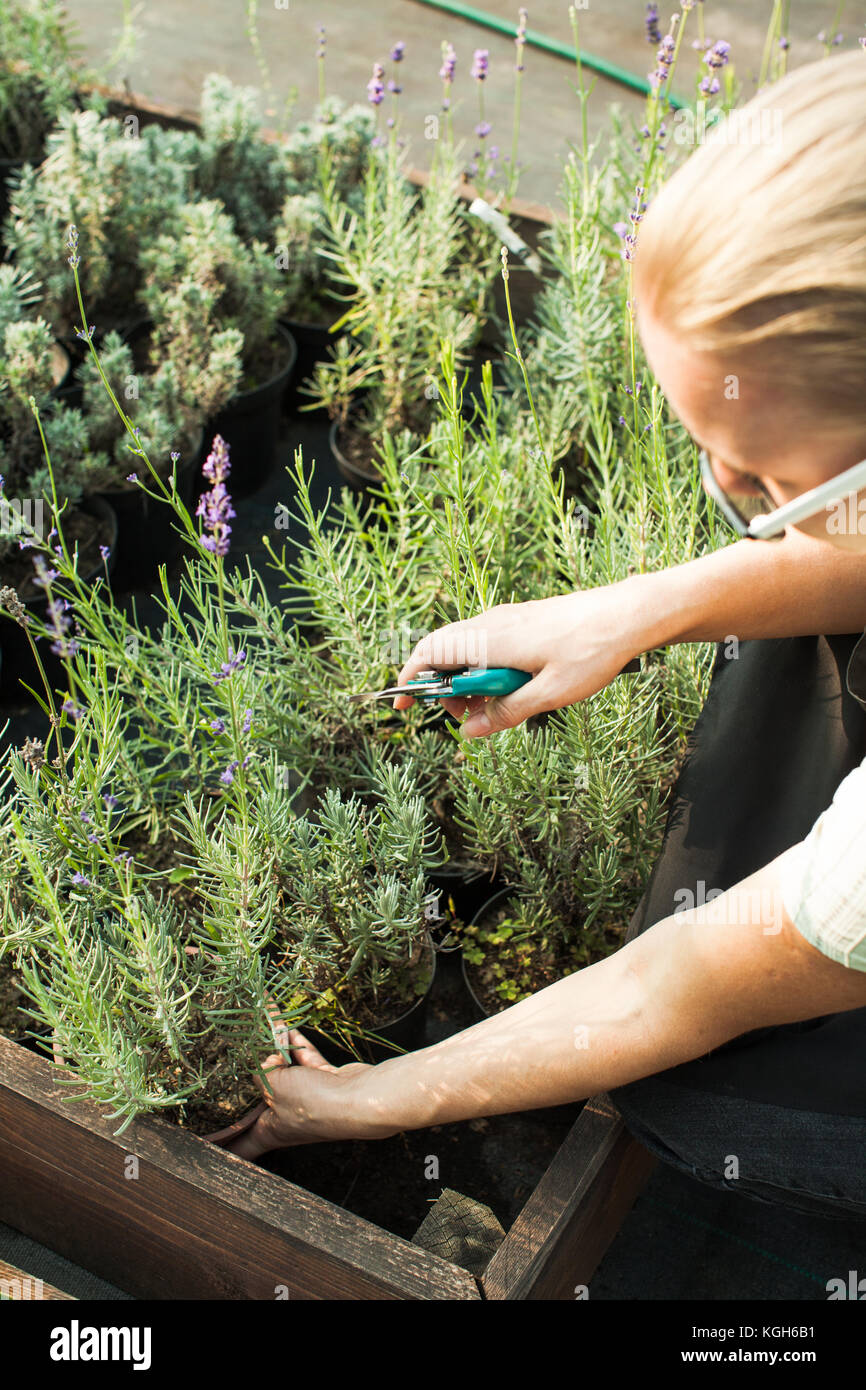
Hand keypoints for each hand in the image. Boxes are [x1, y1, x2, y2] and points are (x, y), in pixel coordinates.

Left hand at [227, 1029, 375, 1160]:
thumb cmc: (312, 1103)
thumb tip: (266, 1059)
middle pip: (261, 1098)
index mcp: (269, 1131)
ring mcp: (307, 1098)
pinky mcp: (325, 1081)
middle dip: (250, 1080)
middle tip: (231, 1065)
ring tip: (259, 1026)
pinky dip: (296, 1044)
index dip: (222, 1146)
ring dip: (275, 1051)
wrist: (358, 1097)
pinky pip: (304, 1060)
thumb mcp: (273, 1086)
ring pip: (285, 1072)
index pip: (240, 1146)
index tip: (203, 1145)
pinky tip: (285, 1026)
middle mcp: (286, 1117)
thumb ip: (261, 1070)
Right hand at [395, 584, 648, 736]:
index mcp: (491, 639)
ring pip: (466, 648)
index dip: (410, 678)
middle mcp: (492, 623)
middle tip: (465, 717)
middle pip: (442, 651)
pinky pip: (487, 643)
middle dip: (442, 687)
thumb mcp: (550, 694)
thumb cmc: (592, 650)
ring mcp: (507, 618)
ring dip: (467, 680)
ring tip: (493, 707)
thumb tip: (470, 731)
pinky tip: (511, 687)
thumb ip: (505, 712)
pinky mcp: (521, 620)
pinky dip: (485, 668)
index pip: (430, 653)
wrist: (628, 614)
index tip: (404, 703)